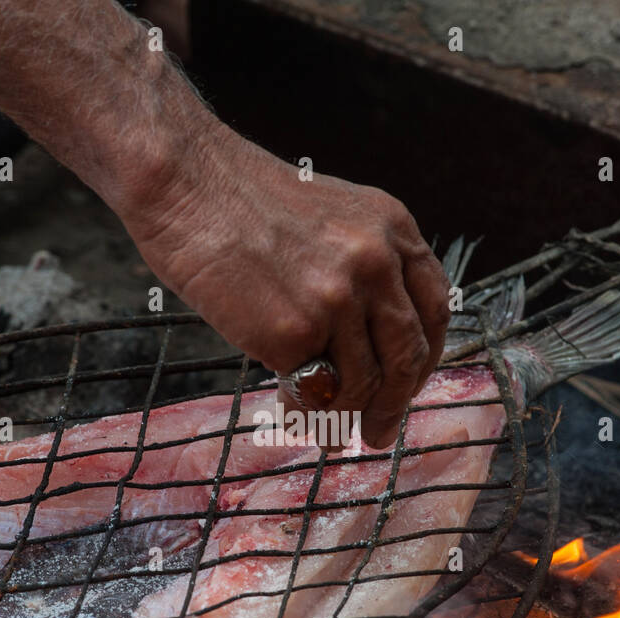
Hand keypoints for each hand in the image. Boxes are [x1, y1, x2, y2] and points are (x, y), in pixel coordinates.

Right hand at [122, 123, 449, 448]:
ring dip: (344, 415)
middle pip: (407, 355)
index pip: (433, 310)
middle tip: (380, 432)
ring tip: (326, 429)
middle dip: (395, 405)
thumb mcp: (332, 215)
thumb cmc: (241, 202)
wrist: (185, 182)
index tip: (409, 386)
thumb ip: (364, 265)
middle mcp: (376, 263)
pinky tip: (288, 411)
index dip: (426, 358)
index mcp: (393, 229)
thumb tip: (373, 338)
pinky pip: (313, 391)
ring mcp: (338, 298)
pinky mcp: (295, 331)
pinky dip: (303, 412)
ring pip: (363, 382)